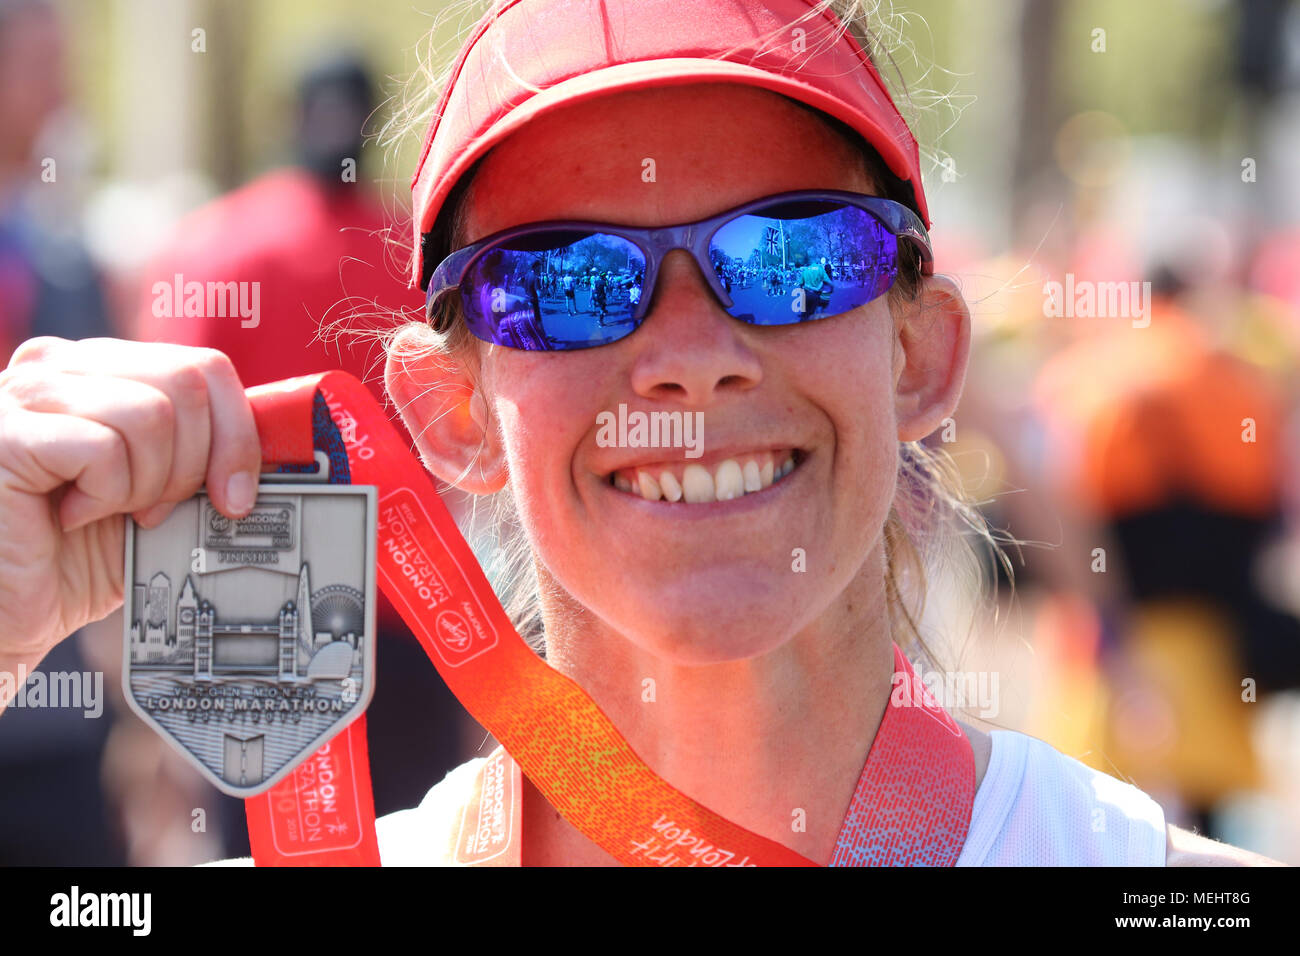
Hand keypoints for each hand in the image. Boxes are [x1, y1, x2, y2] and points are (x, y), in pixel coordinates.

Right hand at [0, 337, 260, 699]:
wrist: (3, 611)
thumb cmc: (70, 555)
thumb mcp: (156, 498)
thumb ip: (202, 462)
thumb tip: (282, 452)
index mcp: (99, 370)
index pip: (203, 367)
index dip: (237, 433)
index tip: (235, 493)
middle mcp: (59, 367)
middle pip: (187, 381)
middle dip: (196, 461)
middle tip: (158, 510)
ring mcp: (25, 394)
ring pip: (151, 414)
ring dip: (148, 482)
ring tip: (110, 511)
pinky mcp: (5, 435)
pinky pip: (103, 448)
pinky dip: (106, 495)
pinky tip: (72, 515)